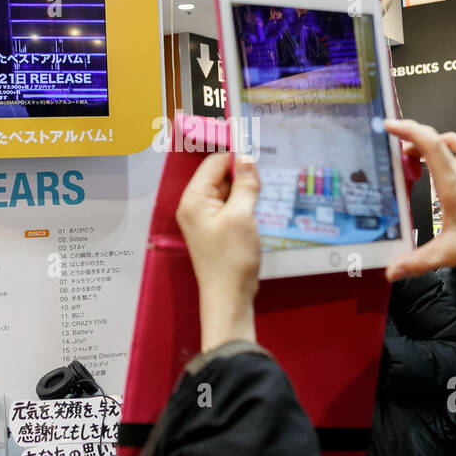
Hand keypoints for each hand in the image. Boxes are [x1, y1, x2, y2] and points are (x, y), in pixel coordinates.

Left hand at [176, 153, 261, 351]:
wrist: (229, 298)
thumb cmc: (232, 260)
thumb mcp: (242, 215)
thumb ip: (244, 184)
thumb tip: (246, 158)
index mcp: (194, 199)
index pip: (214, 163)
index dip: (236, 158)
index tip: (259, 159)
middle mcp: (194, 206)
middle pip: (219, 176)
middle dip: (242, 177)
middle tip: (261, 185)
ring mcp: (203, 219)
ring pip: (227, 192)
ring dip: (244, 193)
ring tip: (257, 205)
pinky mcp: (214, 230)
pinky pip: (229, 208)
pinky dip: (243, 207)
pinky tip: (254, 215)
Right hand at [383, 120, 455, 279]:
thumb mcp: (448, 253)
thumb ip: (418, 261)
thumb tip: (391, 271)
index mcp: (453, 184)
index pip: (432, 145)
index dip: (409, 131)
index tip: (389, 126)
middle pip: (437, 139)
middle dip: (411, 134)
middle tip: (392, 144)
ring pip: (452, 142)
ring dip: (430, 141)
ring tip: (410, 153)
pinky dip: (446, 149)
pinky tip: (434, 163)